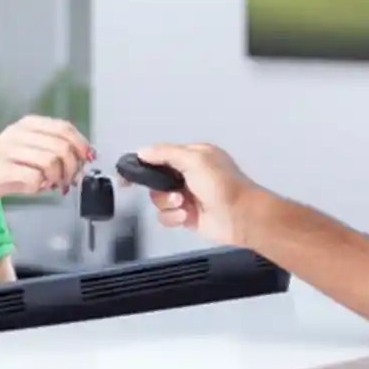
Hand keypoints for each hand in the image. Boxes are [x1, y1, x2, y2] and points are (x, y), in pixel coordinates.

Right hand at [0, 115, 92, 205]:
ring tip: (54, 185)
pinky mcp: (1, 170)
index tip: (87, 158)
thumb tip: (84, 155)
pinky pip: (35, 177)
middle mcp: (17, 133)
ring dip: (58, 177)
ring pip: (51, 160)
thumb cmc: (1, 168)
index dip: (81, 144)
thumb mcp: (28, 150)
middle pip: (61, 145)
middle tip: (70, 178)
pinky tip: (37, 187)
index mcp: (26, 124)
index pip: (64, 128)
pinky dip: (41, 186)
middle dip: (72, 166)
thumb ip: (53, 148)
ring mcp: (7, 150)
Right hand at [133, 143, 263, 245]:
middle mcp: (189, 174)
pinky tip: (186, 215)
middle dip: (160, 187)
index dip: (144, 161)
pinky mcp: (187, 215)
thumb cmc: (224, 186)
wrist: (240, 217)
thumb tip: (143, 151)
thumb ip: (166, 153)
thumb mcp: (194, 160)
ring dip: (168, 202)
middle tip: (170, 189)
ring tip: (183, 203)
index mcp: (193, 156)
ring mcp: (187, 196)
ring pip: (158, 199)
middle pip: (155, 179)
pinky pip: (166, 216)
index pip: (161, 154)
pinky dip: (173, 217)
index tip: (128, 170)